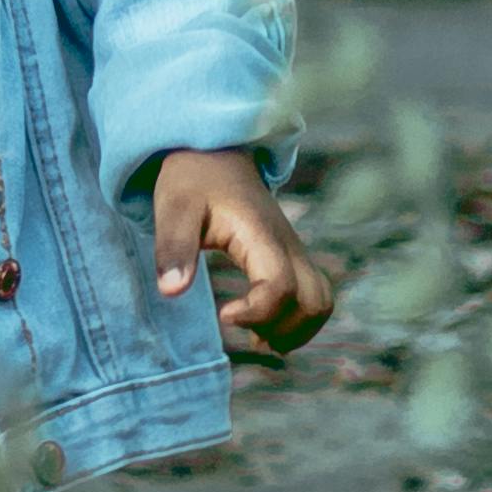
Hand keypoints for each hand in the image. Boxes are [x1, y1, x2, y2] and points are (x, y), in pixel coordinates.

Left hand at [151, 149, 333, 360]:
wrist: (214, 154)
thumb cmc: (192, 180)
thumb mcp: (174, 208)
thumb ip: (173, 248)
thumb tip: (171, 292)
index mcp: (260, 234)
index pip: (280, 286)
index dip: (257, 312)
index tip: (223, 315)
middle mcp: (287, 245)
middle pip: (313, 301)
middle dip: (282, 329)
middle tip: (244, 332)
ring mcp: (294, 251)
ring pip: (321, 302)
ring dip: (296, 329)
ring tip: (257, 337)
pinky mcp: (291, 257)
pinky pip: (314, 296)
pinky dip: (299, 319)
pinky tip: (265, 327)